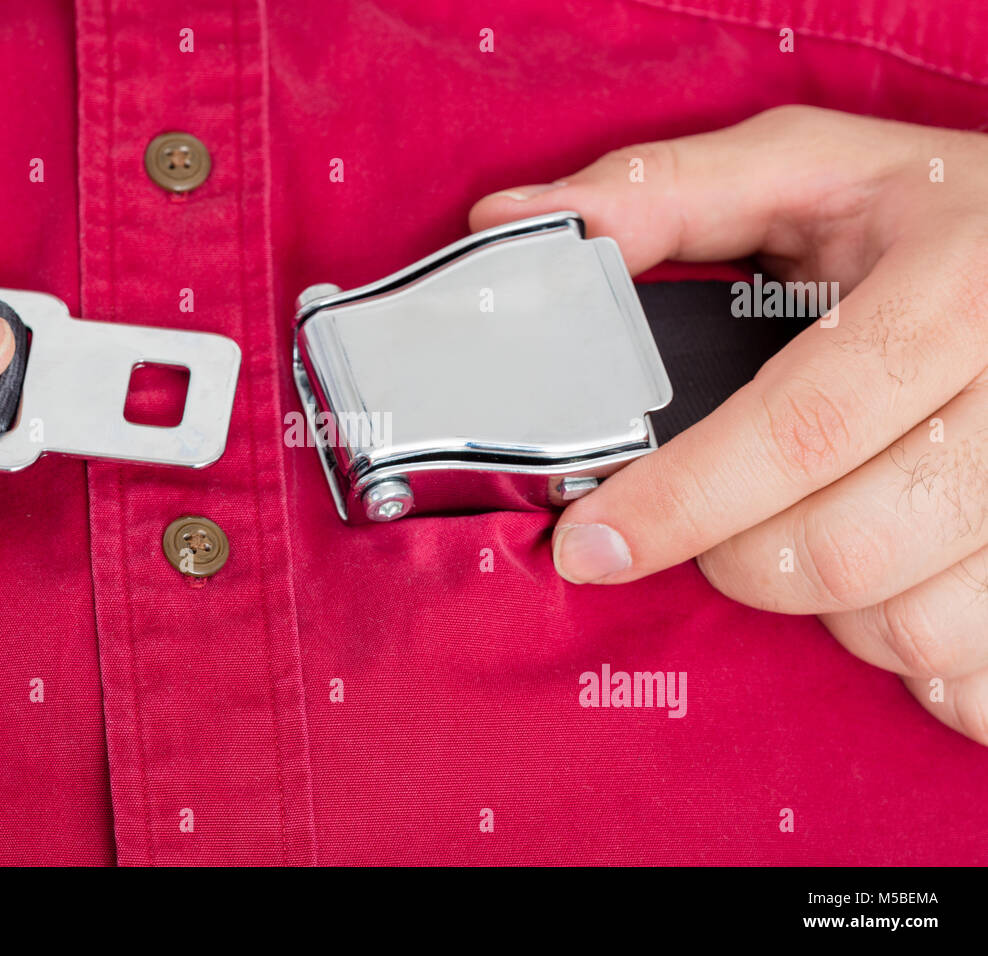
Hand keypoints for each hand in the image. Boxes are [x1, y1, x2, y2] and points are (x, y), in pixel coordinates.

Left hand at [471, 105, 987, 744]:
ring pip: (915, 628)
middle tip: (721, 524)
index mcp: (956, 290)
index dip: (681, 502)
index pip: (802, 429)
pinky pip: (981, 678)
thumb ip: (662, 196)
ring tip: (824, 532)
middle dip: (741, 561)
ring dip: (834, 611)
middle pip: (849, 552)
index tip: (592, 543)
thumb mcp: (808, 171)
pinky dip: (919, 658)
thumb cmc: (933, 218)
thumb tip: (507, 219)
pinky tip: (902, 584)